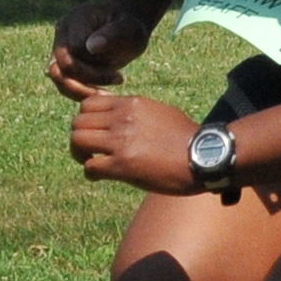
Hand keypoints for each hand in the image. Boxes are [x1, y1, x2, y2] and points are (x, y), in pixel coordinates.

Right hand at [49, 2, 152, 99]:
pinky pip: (64, 86)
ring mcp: (59, 49)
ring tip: (109, 93)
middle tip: (118, 80)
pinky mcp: (62, 65)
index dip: (96, 60)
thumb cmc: (129, 28)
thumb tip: (91, 47)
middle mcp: (62, 33)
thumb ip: (112, 35)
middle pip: (62, 64)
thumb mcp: (129, 28)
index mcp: (76, 18)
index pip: (75, 48)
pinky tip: (104, 93)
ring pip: (58, 78)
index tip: (117, 61)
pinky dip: (82, 94)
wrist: (125, 32)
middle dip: (90, 78)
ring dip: (83, 91)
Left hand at [69, 91, 201, 193]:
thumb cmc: (186, 137)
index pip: (88, 104)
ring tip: (92, 162)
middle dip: (80, 138)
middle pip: (77, 122)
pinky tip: (100, 176)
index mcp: (130, 104)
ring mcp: (121, 141)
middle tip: (90, 150)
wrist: (203, 157)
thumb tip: (118, 107)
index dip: (87, 120)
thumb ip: (135, 109)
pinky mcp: (123, 165)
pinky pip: (90, 167)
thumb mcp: (159, 111)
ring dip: (80, 154)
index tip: (96, 132)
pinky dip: (91, 173)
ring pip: (77, 141)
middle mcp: (122, 119)